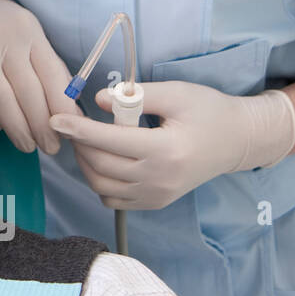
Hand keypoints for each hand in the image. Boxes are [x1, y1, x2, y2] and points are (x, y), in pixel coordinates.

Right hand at [0, 0, 80, 154]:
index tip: (69, 132)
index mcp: (28, 30)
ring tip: (26, 145)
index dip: (62, 109)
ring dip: (17, 129)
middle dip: (42, 126)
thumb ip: (46, 65)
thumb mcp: (24, 33)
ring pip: (1, 99)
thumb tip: (70, 109)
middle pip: (28, 92)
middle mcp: (3, 37)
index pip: (53, 76)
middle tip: (50, 148)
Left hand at [49, 82, 294, 209]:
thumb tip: (98, 99)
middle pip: (101, 165)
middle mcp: (161, 179)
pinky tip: (103, 160)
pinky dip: (100, 181)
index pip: (110, 141)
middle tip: (71, 124)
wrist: (239, 141)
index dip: (78, 130)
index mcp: (166, 150)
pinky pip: (114, 199)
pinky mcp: (156, 202)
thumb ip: (136, 95)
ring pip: (102, 185)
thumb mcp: (177, 93)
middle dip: (79, 144)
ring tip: (86, 141)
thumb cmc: (209, 111)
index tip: (55, 119)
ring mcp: (158, 195)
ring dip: (85, 163)